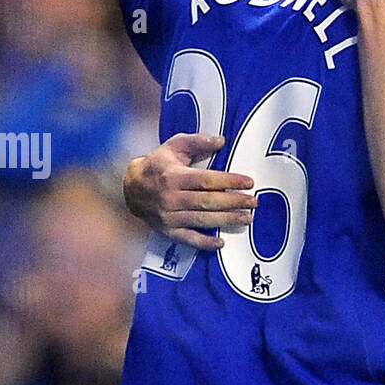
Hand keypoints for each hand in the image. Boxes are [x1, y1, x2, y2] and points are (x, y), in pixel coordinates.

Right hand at [124, 133, 255, 251]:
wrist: (130, 187)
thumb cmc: (158, 164)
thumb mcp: (174, 146)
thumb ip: (197, 141)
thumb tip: (221, 140)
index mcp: (173, 176)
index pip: (206, 180)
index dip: (229, 181)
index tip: (248, 182)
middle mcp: (170, 198)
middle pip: (208, 201)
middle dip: (234, 202)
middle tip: (254, 202)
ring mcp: (168, 216)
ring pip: (202, 220)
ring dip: (227, 220)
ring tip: (247, 218)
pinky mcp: (167, 230)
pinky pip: (188, 239)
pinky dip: (205, 243)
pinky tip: (221, 243)